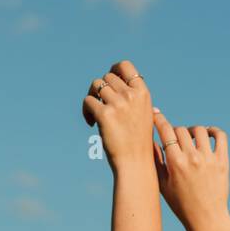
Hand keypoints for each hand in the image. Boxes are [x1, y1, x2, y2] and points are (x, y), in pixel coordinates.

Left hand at [81, 59, 154, 173]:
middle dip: (101, 89)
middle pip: (107, 77)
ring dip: (92, 97)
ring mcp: (118, 104)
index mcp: (143, 93)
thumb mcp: (143, 115)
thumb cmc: (139, 143)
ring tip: (94, 114)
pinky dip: (86, 111)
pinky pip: (88, 101)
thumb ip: (133, 97)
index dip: (114, 68)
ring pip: (95, 86)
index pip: (126, 66)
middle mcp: (131, 95)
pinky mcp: (105, 115)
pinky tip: (91, 123)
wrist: (135, 164)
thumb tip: (118, 79)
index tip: (109, 78)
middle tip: (100, 105)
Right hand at [152, 111, 229, 230]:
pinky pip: (220, 136)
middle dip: (175, 132)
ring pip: (199, 130)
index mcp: (175, 163)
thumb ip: (156, 161)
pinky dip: (213, 131)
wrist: (206, 219)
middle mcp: (192, 158)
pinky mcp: (222, 161)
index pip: (165, 130)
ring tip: (190, 140)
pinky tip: (207, 135)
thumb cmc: (181, 205)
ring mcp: (209, 159)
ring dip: (192, 131)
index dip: (158, 119)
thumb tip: (151, 141)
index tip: (155, 114)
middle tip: (175, 142)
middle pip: (180, 130)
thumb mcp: (163, 185)